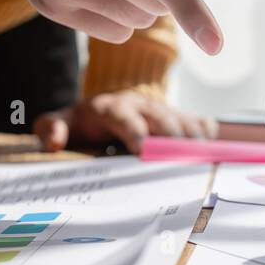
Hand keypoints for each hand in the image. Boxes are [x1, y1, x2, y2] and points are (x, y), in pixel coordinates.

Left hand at [34, 91, 216, 154]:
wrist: (102, 108)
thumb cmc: (81, 122)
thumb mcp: (58, 123)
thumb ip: (50, 129)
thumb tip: (55, 141)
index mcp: (109, 107)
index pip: (123, 116)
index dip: (134, 130)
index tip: (143, 149)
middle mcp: (139, 104)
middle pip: (160, 118)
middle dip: (170, 137)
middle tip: (180, 159)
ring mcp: (160, 110)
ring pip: (182, 120)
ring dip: (193, 138)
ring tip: (203, 157)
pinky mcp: (176, 117)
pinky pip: (197, 122)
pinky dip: (207, 134)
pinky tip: (214, 148)